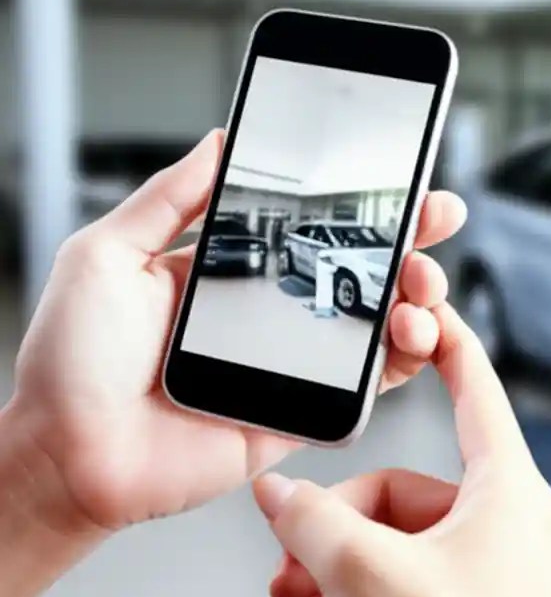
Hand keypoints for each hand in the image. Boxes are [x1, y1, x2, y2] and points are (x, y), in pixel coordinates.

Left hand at [4, 129, 465, 534]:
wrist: (68, 455)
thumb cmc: (69, 362)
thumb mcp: (106, 255)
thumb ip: (169, 199)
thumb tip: (220, 141)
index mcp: (227, 270)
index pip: (309, 226)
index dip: (358, 202)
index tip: (398, 177)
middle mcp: (266, 314)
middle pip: (357, 268)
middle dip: (409, 239)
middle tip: (437, 217)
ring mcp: (288, 365)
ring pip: (374, 324)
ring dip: (414, 296)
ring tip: (419, 282)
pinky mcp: (299, 413)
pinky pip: (365, 387)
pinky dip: (404, 362)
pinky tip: (417, 335)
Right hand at [252, 304, 550, 596]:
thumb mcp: (368, 576)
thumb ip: (314, 520)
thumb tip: (281, 494)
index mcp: (507, 491)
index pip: (476, 389)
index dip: (448, 344)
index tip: (428, 311)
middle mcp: (510, 528)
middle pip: (401, 496)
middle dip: (334, 537)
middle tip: (291, 578)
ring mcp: (499, 580)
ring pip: (397, 556)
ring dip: (340, 591)